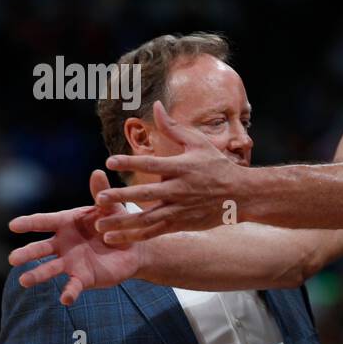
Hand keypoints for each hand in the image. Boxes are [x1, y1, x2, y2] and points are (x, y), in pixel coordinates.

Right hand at [8, 169, 144, 305]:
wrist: (134, 248)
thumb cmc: (116, 223)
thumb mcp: (111, 207)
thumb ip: (102, 193)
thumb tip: (98, 171)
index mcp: (66, 224)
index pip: (44, 222)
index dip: (29, 223)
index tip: (13, 225)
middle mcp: (63, 244)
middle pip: (41, 248)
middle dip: (27, 253)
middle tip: (13, 259)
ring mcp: (71, 262)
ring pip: (50, 269)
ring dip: (37, 275)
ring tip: (23, 280)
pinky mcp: (83, 277)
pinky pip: (73, 286)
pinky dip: (69, 293)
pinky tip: (65, 300)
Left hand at [93, 100, 246, 243]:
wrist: (242, 195)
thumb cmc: (218, 166)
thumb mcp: (198, 143)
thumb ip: (173, 127)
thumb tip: (156, 105)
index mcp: (182, 167)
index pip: (152, 165)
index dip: (130, 163)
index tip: (110, 162)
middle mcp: (179, 189)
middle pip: (147, 194)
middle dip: (122, 196)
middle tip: (100, 198)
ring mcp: (180, 209)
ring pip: (147, 218)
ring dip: (123, 222)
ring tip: (100, 225)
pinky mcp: (181, 223)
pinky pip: (155, 231)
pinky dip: (135, 236)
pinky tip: (116, 237)